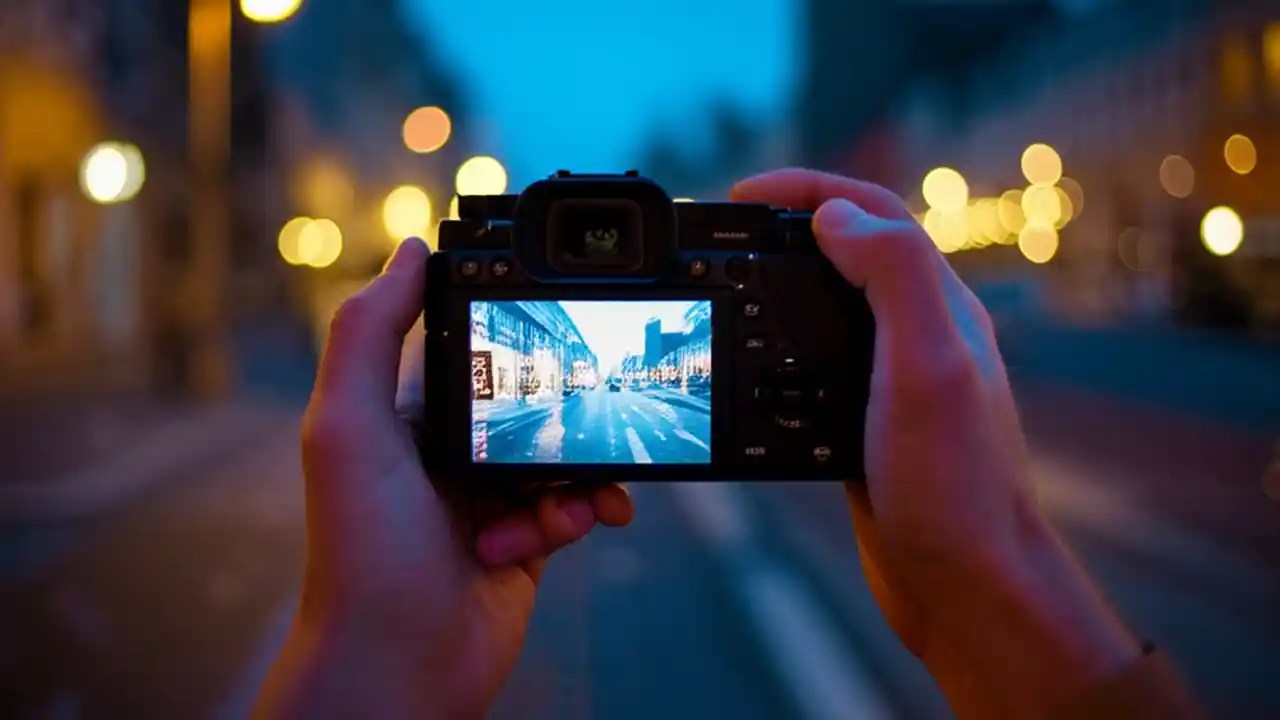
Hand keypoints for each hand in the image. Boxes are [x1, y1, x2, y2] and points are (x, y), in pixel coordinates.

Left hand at [255, 238, 633, 719]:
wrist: (398, 666)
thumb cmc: (361, 552)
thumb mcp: (349, 427)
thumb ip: (369, 332)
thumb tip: (412, 248)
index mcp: (402, 413)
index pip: (468, 345)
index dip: (510, 328)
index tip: (556, 319)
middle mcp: (446, 449)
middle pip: (530, 395)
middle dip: (568, 405)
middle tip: (595, 406)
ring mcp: (488, 495)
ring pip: (564, 449)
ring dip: (583, 467)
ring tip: (575, 498)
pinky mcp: (525, 539)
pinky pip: (575, 502)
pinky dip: (586, 509)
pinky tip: (579, 526)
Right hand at [733, 169, 1141, 717]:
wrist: (966, 584)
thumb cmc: (956, 484)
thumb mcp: (926, 366)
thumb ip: (893, 276)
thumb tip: (835, 214)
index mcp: (938, 306)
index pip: (875, 212)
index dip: (807, 187)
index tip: (742, 193)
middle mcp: (920, 333)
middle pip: (851, 248)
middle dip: (788, 223)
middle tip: (727, 230)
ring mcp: (892, 380)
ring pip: (831, 305)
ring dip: (781, 278)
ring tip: (731, 281)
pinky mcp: (867, 423)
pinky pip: (817, 362)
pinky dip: (779, 342)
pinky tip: (751, 366)